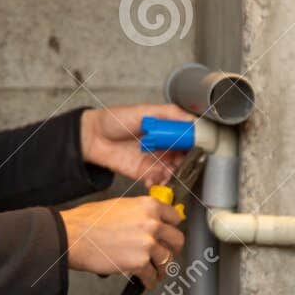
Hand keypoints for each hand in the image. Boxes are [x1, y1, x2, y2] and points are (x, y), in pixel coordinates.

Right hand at [60, 196, 186, 288]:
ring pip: (167, 260)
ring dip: (162, 268)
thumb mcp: (119, 205)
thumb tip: (147, 222)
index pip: (174, 217)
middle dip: (172, 250)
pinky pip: (152, 275)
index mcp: (148, 206)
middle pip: (177, 240)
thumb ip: (139, 213)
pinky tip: (146, 282)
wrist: (73, 236)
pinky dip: (150, 281)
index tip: (169, 235)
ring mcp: (148, 244)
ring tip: (157, 273)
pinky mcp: (140, 263)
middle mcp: (152, 223)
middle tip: (167, 254)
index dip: (171, 228)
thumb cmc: (88, 221)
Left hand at [79, 103, 193, 186]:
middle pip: (186, 158)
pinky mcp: (145, 174)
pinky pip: (159, 182)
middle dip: (187, 163)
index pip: (190, 139)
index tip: (200, 149)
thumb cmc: (117, 119)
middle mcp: (165, 147)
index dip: (197, 144)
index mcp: (168, 130)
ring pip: (175, 172)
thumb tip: (193, 120)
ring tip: (167, 173)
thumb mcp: (147, 110)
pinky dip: (159, 183)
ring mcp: (156, 161)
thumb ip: (172, 114)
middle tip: (183, 163)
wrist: (94, 136)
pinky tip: (155, 179)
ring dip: (174, 175)